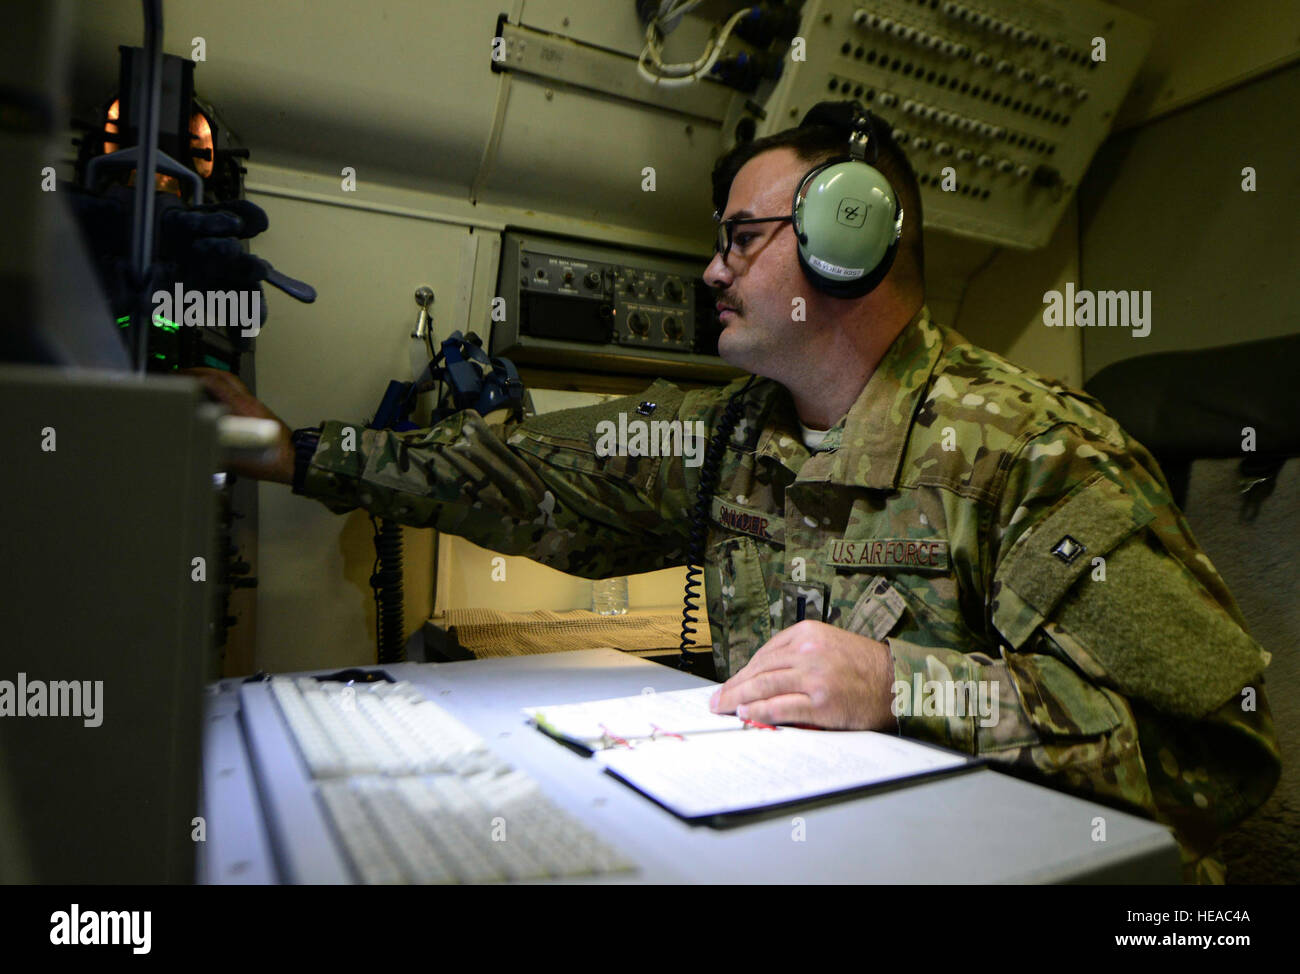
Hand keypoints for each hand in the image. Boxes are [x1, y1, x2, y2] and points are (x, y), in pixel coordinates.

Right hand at [182, 367, 294, 483]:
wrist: (295, 460)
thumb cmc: (272, 461)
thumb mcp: (237, 461)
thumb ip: (215, 453)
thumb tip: (195, 447)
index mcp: (243, 410)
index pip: (216, 384)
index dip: (195, 377)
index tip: (178, 376)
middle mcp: (250, 403)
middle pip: (224, 376)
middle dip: (202, 371)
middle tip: (184, 372)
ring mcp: (255, 405)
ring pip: (232, 382)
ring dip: (213, 377)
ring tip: (195, 380)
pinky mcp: (258, 410)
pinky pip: (237, 392)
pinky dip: (222, 388)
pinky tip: (213, 396)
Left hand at [708, 620, 898, 730]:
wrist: (897, 683)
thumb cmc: (864, 667)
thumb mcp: (829, 644)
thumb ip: (798, 654)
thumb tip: (764, 676)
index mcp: (807, 633)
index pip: (764, 654)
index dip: (743, 671)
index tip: (730, 683)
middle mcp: (808, 651)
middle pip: (759, 670)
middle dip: (734, 686)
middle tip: (716, 699)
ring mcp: (814, 676)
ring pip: (764, 687)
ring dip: (738, 698)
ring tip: (723, 708)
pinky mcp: (821, 702)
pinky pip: (781, 707)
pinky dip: (759, 711)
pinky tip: (746, 713)